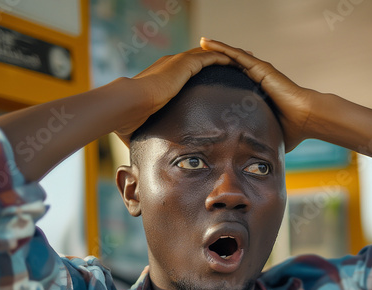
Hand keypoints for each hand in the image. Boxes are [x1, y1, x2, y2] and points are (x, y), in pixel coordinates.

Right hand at [113, 47, 233, 144]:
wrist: (127, 104)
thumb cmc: (128, 119)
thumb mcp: (140, 127)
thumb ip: (145, 135)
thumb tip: (140, 153)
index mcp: (162, 77)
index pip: (185, 71)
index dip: (200, 71)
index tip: (213, 77)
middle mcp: (170, 65)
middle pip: (200, 58)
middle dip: (218, 59)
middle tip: (237, 61)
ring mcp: (177, 62)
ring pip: (208, 53)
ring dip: (227, 55)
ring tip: (244, 57)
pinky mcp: (184, 64)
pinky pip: (210, 57)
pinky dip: (225, 57)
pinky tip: (239, 59)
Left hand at [199, 38, 317, 151]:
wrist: (307, 118)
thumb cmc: (295, 128)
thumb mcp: (272, 134)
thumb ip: (263, 140)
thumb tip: (257, 159)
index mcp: (259, 90)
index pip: (237, 78)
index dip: (224, 73)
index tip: (209, 72)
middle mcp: (259, 77)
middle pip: (233, 64)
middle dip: (217, 58)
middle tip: (199, 52)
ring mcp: (260, 71)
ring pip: (233, 55)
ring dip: (216, 48)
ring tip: (201, 42)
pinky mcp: (261, 68)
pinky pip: (237, 56)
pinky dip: (222, 48)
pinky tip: (208, 44)